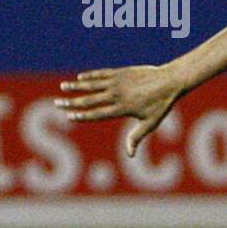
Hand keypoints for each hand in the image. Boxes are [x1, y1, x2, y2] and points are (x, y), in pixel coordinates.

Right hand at [55, 65, 182, 157]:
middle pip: (89, 100)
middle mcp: (117, 95)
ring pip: (92, 84)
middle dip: (72, 102)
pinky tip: (80, 77)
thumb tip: (130, 155)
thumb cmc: (161, 105)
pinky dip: (90, 75)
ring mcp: (118, 82)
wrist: (170, 81)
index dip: (82, 115)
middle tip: (57, 103)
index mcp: (122, 109)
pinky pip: (102, 74)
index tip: (69, 116)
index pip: (98, 113)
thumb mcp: (151, 123)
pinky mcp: (121, 72)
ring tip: (62, 87)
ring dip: (76, 86)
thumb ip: (137, 137)